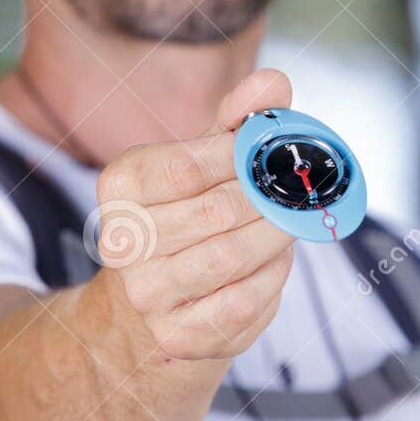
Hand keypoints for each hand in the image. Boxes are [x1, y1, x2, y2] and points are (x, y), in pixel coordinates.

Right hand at [92, 68, 295, 360]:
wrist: (158, 302)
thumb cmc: (189, 212)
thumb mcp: (205, 159)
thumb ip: (239, 120)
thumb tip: (275, 84)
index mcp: (119, 185)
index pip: (188, 166)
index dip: (243, 156)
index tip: (275, 153)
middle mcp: (121, 241)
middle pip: (217, 211)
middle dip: (270, 199)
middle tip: (300, 191)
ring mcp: (145, 294)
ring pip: (232, 257)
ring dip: (276, 237)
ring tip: (291, 224)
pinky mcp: (177, 337)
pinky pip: (243, 302)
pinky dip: (272, 278)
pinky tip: (275, 263)